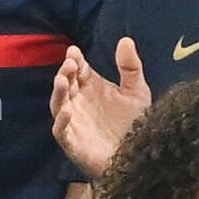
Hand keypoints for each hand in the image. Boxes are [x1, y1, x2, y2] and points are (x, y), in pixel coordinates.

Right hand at [50, 37, 151, 180]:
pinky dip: (62, 121)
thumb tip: (126, 39)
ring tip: (63, 80)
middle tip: (70, 64)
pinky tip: (68, 111)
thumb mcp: (137, 93)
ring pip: (59, 104)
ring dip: (59, 92)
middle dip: (66, 73)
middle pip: (66, 83)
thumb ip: (131, 68)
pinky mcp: (73, 143)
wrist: (140, 159)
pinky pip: (62, 131)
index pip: (78, 69)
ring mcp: (74, 122)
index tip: (75, 52)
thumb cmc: (135, 126)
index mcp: (91, 87)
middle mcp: (79, 102)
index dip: (75, 60)